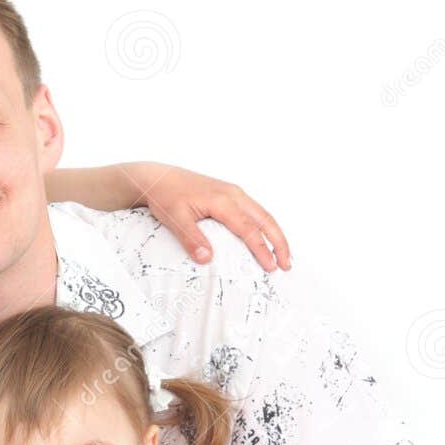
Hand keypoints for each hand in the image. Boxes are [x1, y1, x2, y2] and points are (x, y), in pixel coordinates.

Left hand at [127, 162, 292, 270]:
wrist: (158, 177)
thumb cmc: (166, 195)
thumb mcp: (175, 218)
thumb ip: (191, 239)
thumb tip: (207, 259)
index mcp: (222, 200)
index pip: (248, 228)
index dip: (262, 249)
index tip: (270, 266)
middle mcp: (233, 194)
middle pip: (265, 219)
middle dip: (279, 242)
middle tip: (287, 264)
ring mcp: (233, 192)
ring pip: (262, 213)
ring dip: (275, 233)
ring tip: (283, 254)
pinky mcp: (230, 194)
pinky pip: (254, 210)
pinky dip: (265, 225)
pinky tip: (265, 237)